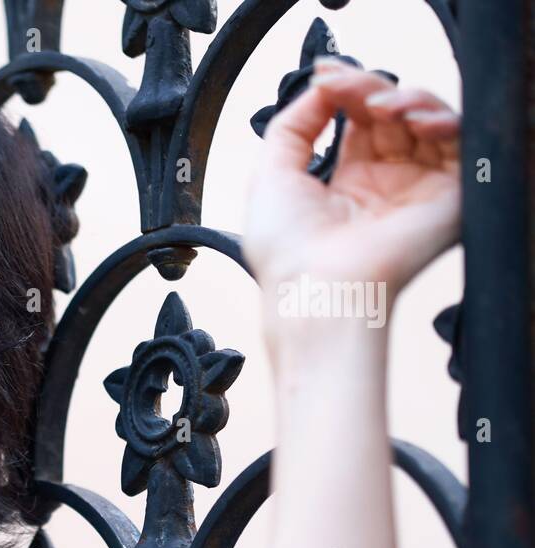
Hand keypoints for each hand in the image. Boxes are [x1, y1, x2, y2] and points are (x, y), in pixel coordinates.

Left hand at [243, 57, 460, 352]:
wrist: (314, 289)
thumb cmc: (287, 253)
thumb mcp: (269, 174)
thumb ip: (293, 125)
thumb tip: (322, 88)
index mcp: (348, 184)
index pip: (360, 120)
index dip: (347, 91)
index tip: (327, 76)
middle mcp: (386, 185)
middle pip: (392, 114)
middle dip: (369, 89)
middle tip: (347, 87)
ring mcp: (417, 189)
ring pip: (428, 120)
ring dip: (404, 98)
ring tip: (378, 105)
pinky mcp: (447, 198)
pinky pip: (459, 143)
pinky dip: (440, 118)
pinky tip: (409, 118)